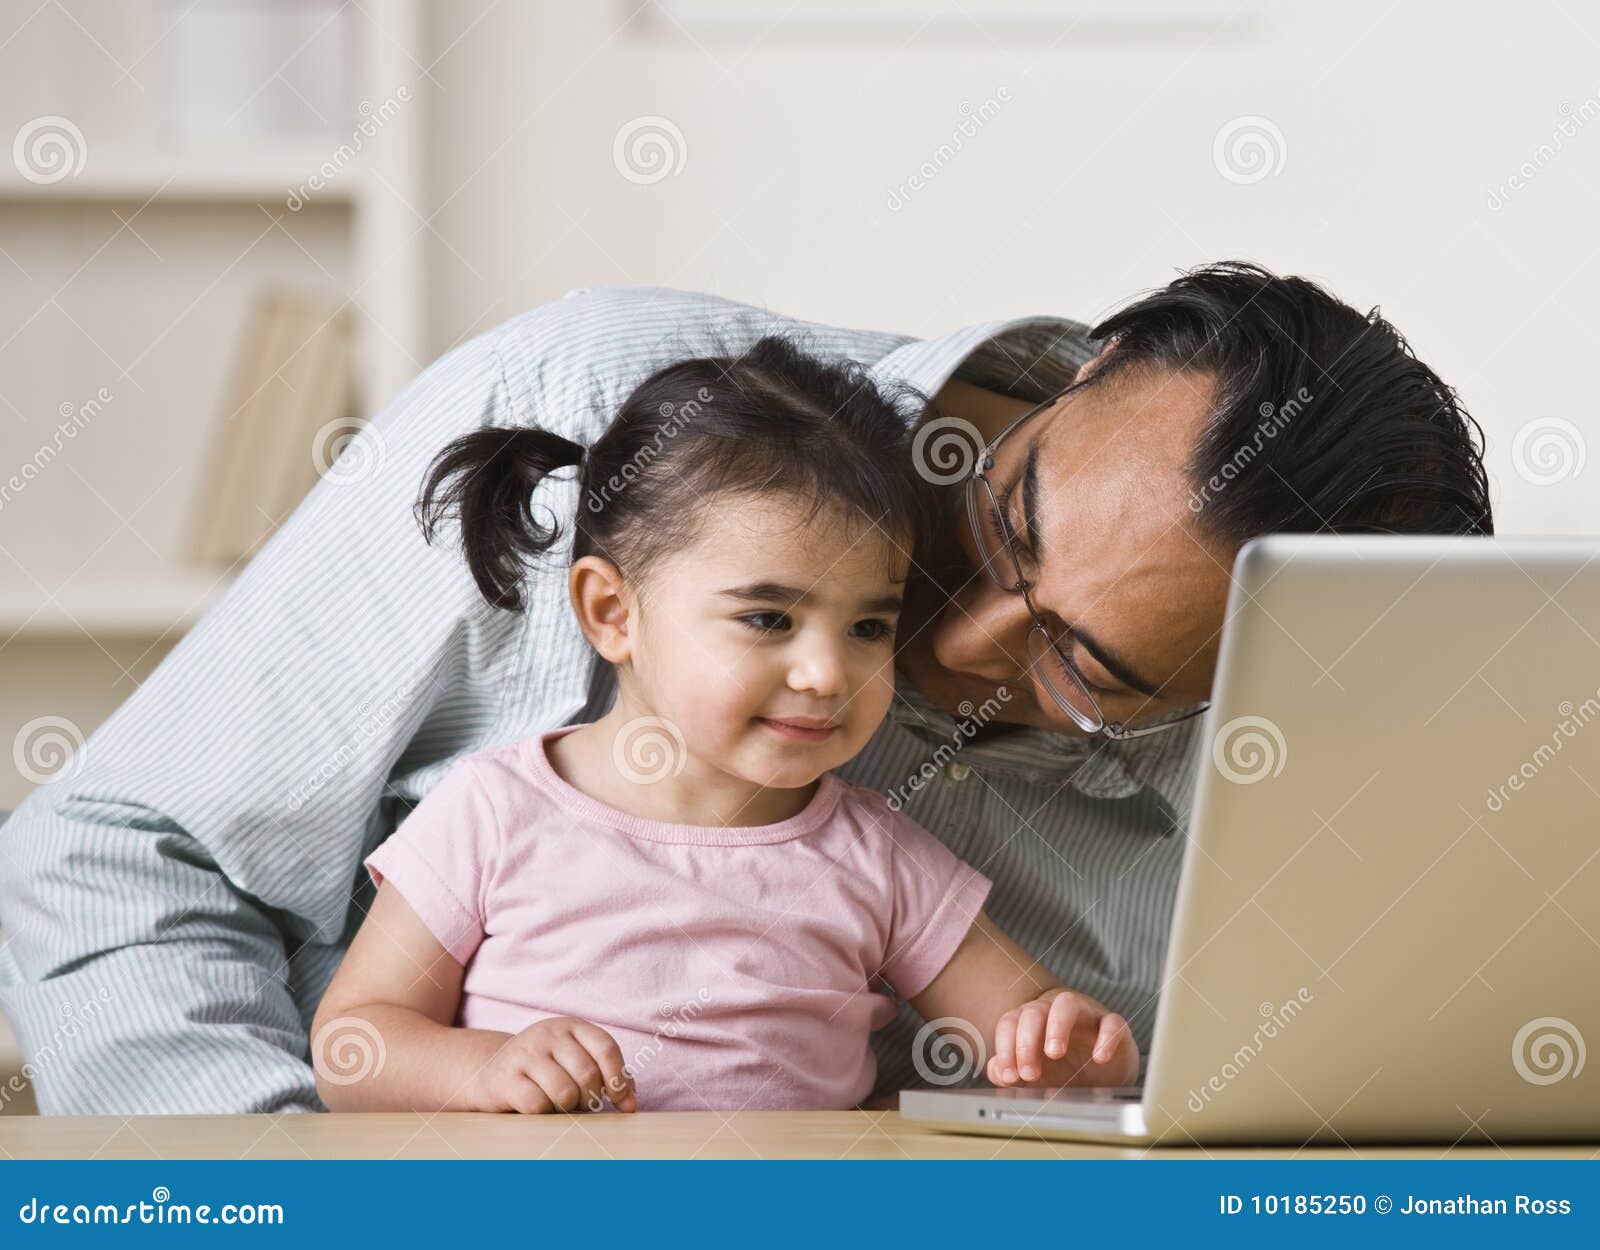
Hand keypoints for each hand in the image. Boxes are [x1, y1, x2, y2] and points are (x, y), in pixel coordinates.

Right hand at [469, 1016, 636, 1113]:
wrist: (489, 1070)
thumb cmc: (545, 1069)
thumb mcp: (575, 1059)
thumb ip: (607, 1075)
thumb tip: (630, 1105)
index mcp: (572, 1026)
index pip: (606, 1048)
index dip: (619, 1080)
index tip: (623, 1104)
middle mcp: (549, 1033)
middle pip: (588, 1075)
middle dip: (591, 1100)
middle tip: (582, 1105)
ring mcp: (525, 1054)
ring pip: (565, 1093)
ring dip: (568, 1109)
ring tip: (560, 1105)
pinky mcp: (506, 1078)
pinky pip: (538, 1105)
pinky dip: (544, 1114)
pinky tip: (538, 1107)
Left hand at [986, 989, 1139, 1089]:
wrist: (1102, 1077)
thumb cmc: (1063, 1070)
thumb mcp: (1034, 1074)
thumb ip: (1009, 1071)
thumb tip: (996, 1070)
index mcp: (1031, 1022)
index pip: (1010, 1022)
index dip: (1005, 1047)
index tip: (1009, 1076)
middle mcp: (1055, 1013)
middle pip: (1034, 1011)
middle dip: (1026, 1042)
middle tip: (1029, 1073)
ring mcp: (1085, 1016)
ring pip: (1067, 1003)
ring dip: (1057, 1026)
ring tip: (1054, 1053)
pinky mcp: (1113, 1026)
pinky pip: (1111, 1021)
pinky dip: (1106, 1037)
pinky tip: (1099, 1057)